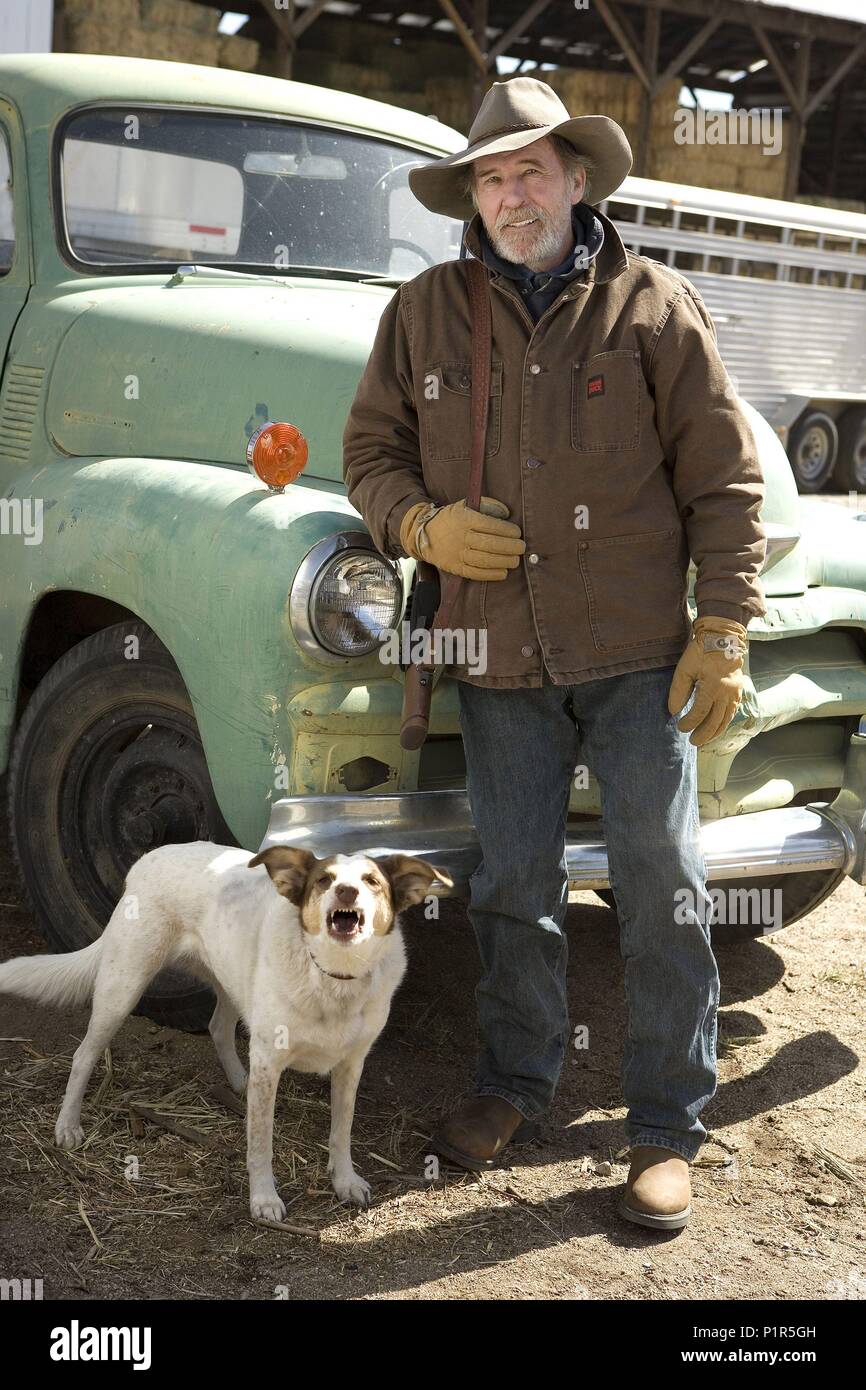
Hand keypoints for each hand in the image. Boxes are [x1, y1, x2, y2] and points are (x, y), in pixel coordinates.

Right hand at [399, 496, 524, 580]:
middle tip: (521, 547)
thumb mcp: (466, 504)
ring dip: (504, 561)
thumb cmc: (451, 518)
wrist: (425, 533)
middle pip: (491, 545)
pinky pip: (476, 574)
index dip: (508, 531)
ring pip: (485, 560)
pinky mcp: (456, 568)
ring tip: (515, 560)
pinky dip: (492, 574)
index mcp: (465, 519)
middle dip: (511, 547)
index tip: (517, 533)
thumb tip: (506, 513)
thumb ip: (487, 505)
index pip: (491, 526)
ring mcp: (458, 554)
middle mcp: (462, 537)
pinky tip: (503, 572)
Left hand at [667, 616, 747, 746]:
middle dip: (703, 734)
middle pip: (715, 721)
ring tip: (705, 740)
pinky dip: (724, 721)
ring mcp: (735, 692)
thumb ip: (678, 691)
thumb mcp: (684, 669)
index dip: (689, 723)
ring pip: (726, 719)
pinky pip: (732, 711)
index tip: (680, 727)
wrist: (723, 637)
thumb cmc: (701, 651)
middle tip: (693, 741)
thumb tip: (674, 712)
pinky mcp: (739, 690)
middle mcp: (727, 692)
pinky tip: (717, 727)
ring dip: (715, 732)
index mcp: (712, 687)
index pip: (699, 713)